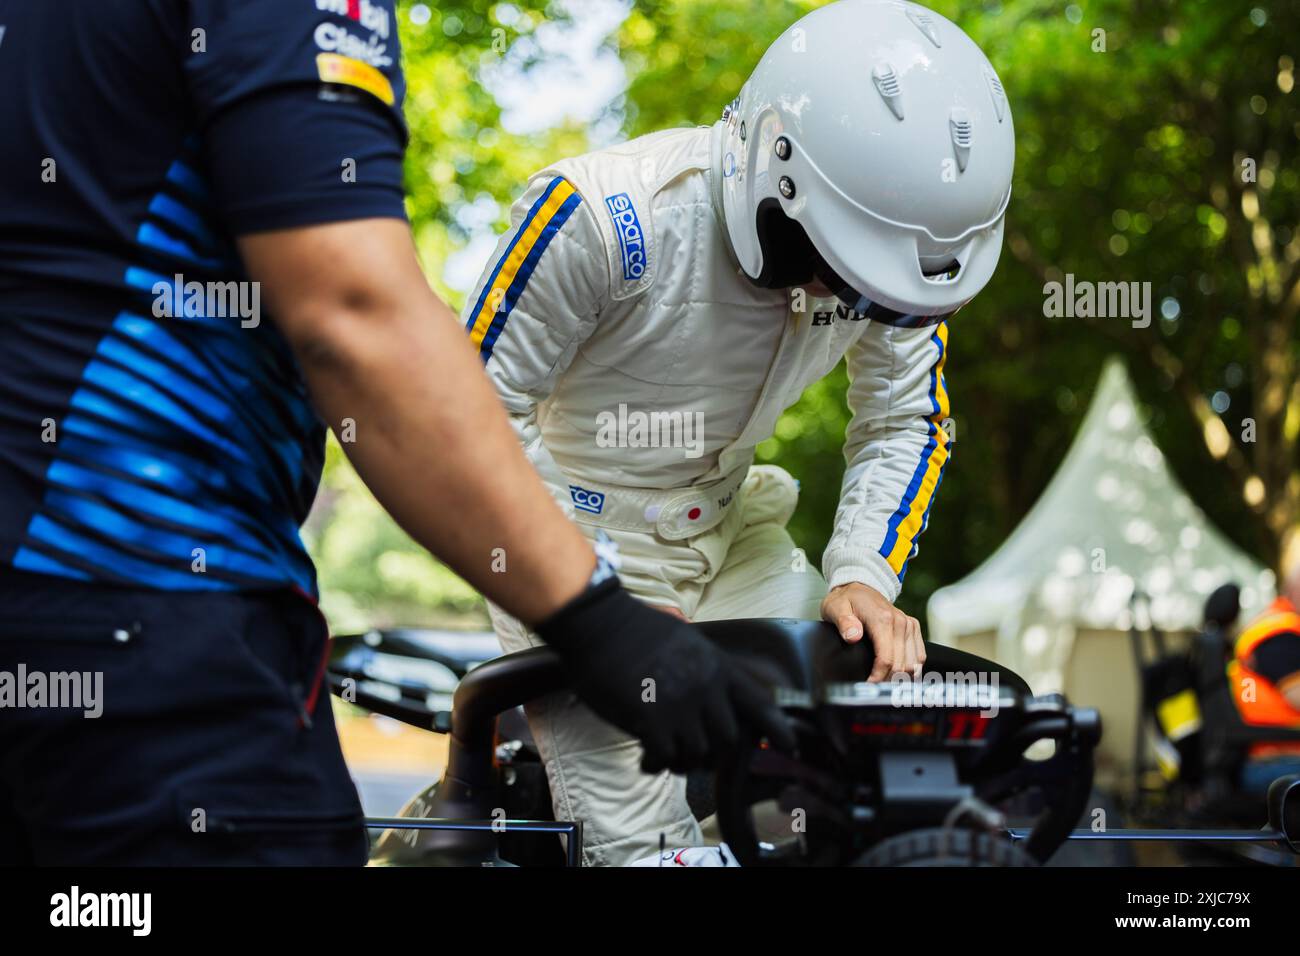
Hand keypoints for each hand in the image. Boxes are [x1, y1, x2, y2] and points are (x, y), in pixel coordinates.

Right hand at [537, 580, 794, 772]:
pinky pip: (665, 758)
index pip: (760, 703)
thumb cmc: (639, 629)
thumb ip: (708, 669)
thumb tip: (718, 696)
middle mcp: (706, 688)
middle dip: (714, 754)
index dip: (778, 729)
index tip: (789, 747)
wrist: (601, 625)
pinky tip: (647, 760)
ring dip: (683, 762)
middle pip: (728, 740)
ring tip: (668, 756)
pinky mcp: (651, 721)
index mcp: (718, 667)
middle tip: (696, 755)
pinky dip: (657, 764)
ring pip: (697, 754)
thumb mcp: (689, 642)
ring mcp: (680, 706)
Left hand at [821, 582, 925, 681]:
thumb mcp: (835, 608)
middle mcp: (900, 622)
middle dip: (888, 681)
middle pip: (902, 665)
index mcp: (883, 620)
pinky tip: (899, 674)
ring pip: (914, 663)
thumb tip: (853, 636)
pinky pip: (920, 655)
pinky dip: (912, 668)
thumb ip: (844, 622)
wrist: (859, 585)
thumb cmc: (846, 599)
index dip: (877, 677)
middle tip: (874, 689)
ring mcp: (909, 625)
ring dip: (901, 677)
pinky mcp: (913, 627)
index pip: (886, 659)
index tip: (867, 686)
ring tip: (885, 684)